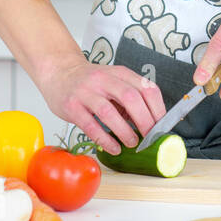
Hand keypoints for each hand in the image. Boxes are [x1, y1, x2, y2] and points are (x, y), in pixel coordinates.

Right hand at [37, 55, 165, 154]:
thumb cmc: (90, 82)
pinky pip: (90, 125)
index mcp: (119, 73)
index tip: (162, 126)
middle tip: (150, 138)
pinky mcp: (71, 106)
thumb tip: (150, 124)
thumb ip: (130, 99)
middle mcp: (104, 79)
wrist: (59, 72)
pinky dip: (105, 139)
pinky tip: (113, 148)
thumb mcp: (114, 82)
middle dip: (145, 121)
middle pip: (131, 98)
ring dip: (125, 131)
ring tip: (132, 143)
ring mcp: (86, 92)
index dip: (158, 109)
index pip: (146, 88)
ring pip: (109, 112)